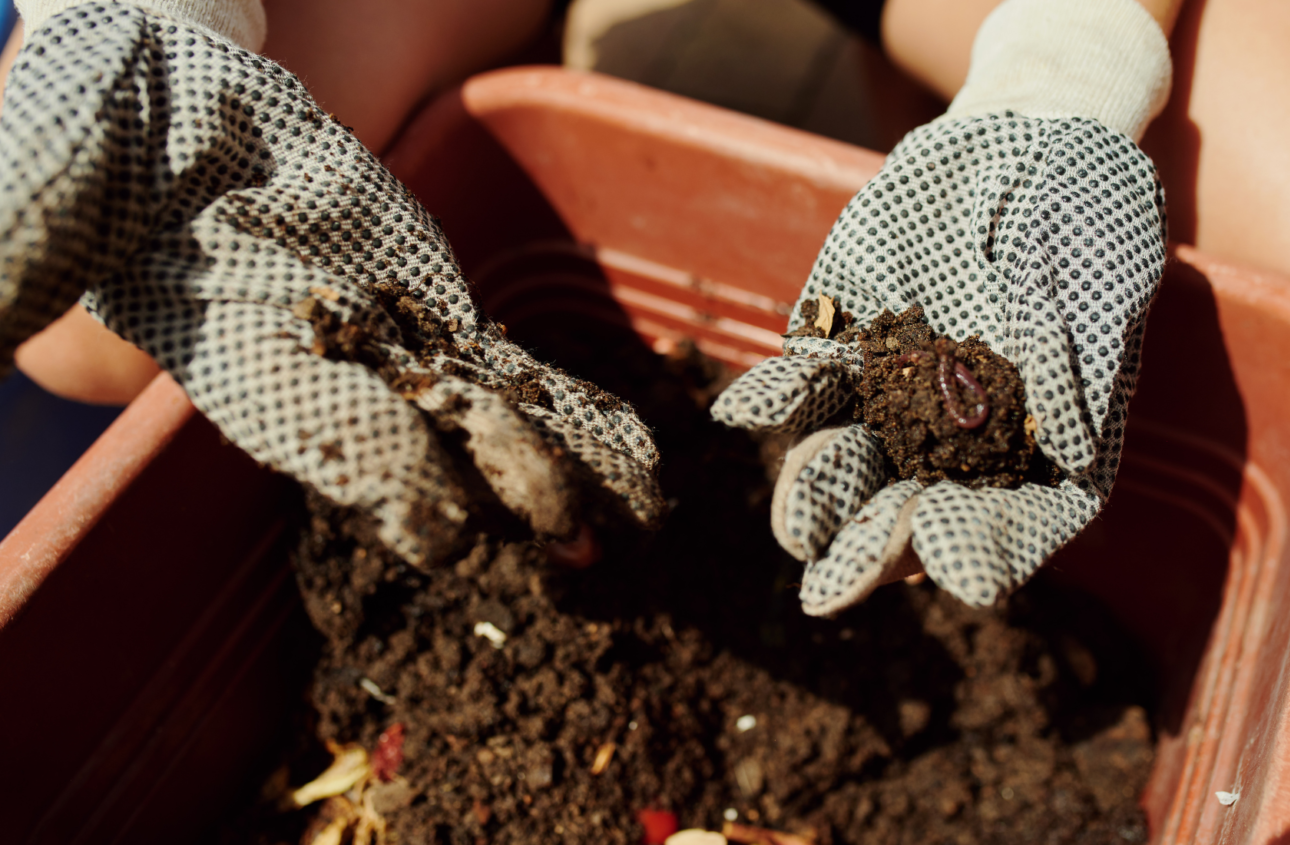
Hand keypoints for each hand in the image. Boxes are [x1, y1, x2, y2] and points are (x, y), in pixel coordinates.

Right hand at [0, 3, 663, 563]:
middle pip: (437, 460)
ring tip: (634, 520)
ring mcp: (400, 362)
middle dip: (504, 503)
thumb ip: (27, 247)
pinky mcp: (448, 324)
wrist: (186, 114)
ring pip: (496, 434)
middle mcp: (336, 389)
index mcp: (252, 377)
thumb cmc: (120, 143)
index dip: (394, 485)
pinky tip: (641, 463)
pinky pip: (523, 383)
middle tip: (574, 545)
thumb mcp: (53, 187)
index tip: (449, 525)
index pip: (335, 446)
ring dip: (564, 479)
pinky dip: (584, 421)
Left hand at [712, 111, 1164, 613]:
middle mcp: (961, 443)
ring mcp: (892, 401)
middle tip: (831, 590)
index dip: (980, 546)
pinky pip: (802, 383)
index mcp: (1040, 450)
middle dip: (873, 548)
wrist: (1024, 143)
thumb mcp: (1098, 279)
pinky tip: (742, 410)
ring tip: (794, 521)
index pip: (1016, 521)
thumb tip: (1073, 451)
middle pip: (917, 510)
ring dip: (818, 488)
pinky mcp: (837, 351)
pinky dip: (775, 397)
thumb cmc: (1086, 217)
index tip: (945, 562)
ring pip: (850, 459)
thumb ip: (1078, 361)